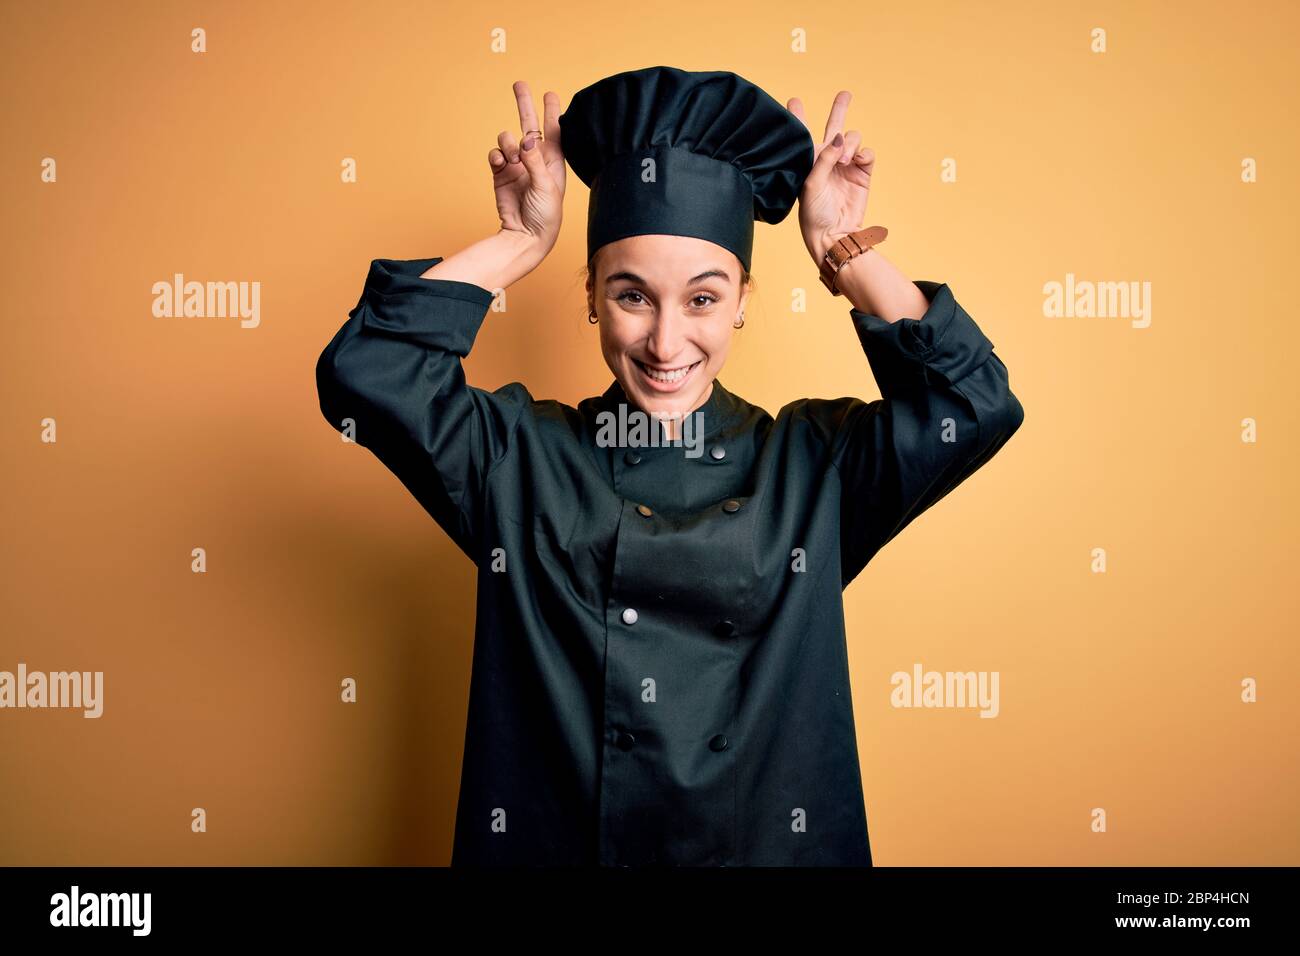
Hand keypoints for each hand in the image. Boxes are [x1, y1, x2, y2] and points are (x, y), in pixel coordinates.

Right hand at [489, 81, 565, 257]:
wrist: (526, 236)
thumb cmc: (546, 215)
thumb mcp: (546, 186)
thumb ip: (535, 161)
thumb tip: (527, 139)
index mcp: (552, 161)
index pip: (553, 130)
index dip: (551, 111)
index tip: (549, 93)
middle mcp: (534, 160)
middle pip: (529, 125)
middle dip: (524, 104)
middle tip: (519, 84)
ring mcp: (516, 166)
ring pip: (508, 139)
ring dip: (508, 143)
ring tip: (512, 157)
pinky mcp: (501, 174)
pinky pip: (495, 155)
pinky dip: (496, 155)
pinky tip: (501, 162)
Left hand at [786, 91, 874, 264]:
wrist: (834, 233)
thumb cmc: (814, 213)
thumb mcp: (811, 184)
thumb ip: (824, 158)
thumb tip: (840, 137)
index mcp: (808, 161)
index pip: (803, 134)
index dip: (798, 117)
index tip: (793, 100)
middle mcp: (827, 159)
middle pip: (833, 126)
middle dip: (840, 109)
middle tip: (845, 93)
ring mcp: (846, 165)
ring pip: (852, 137)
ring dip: (850, 143)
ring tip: (845, 160)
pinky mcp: (862, 173)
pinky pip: (867, 152)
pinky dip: (864, 152)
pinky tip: (857, 160)